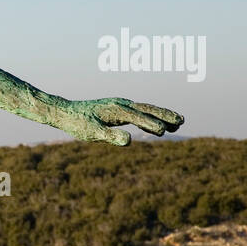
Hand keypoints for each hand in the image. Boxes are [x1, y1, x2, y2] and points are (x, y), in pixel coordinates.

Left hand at [56, 98, 183, 145]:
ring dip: (161, 115)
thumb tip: (128, 141)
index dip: (152, 124)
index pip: (139, 117)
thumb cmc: (77, 123)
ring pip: (145, 109)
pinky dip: (148, 117)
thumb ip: (110, 136)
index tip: (165, 131)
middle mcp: (121, 104)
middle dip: (165, 115)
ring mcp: (119, 105)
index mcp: (116, 110)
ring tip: (177, 124)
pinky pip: (137, 112)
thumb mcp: (91, 132)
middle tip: (182, 121)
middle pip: (148, 109)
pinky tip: (152, 125)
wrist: (64, 111)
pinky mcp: (116, 108)